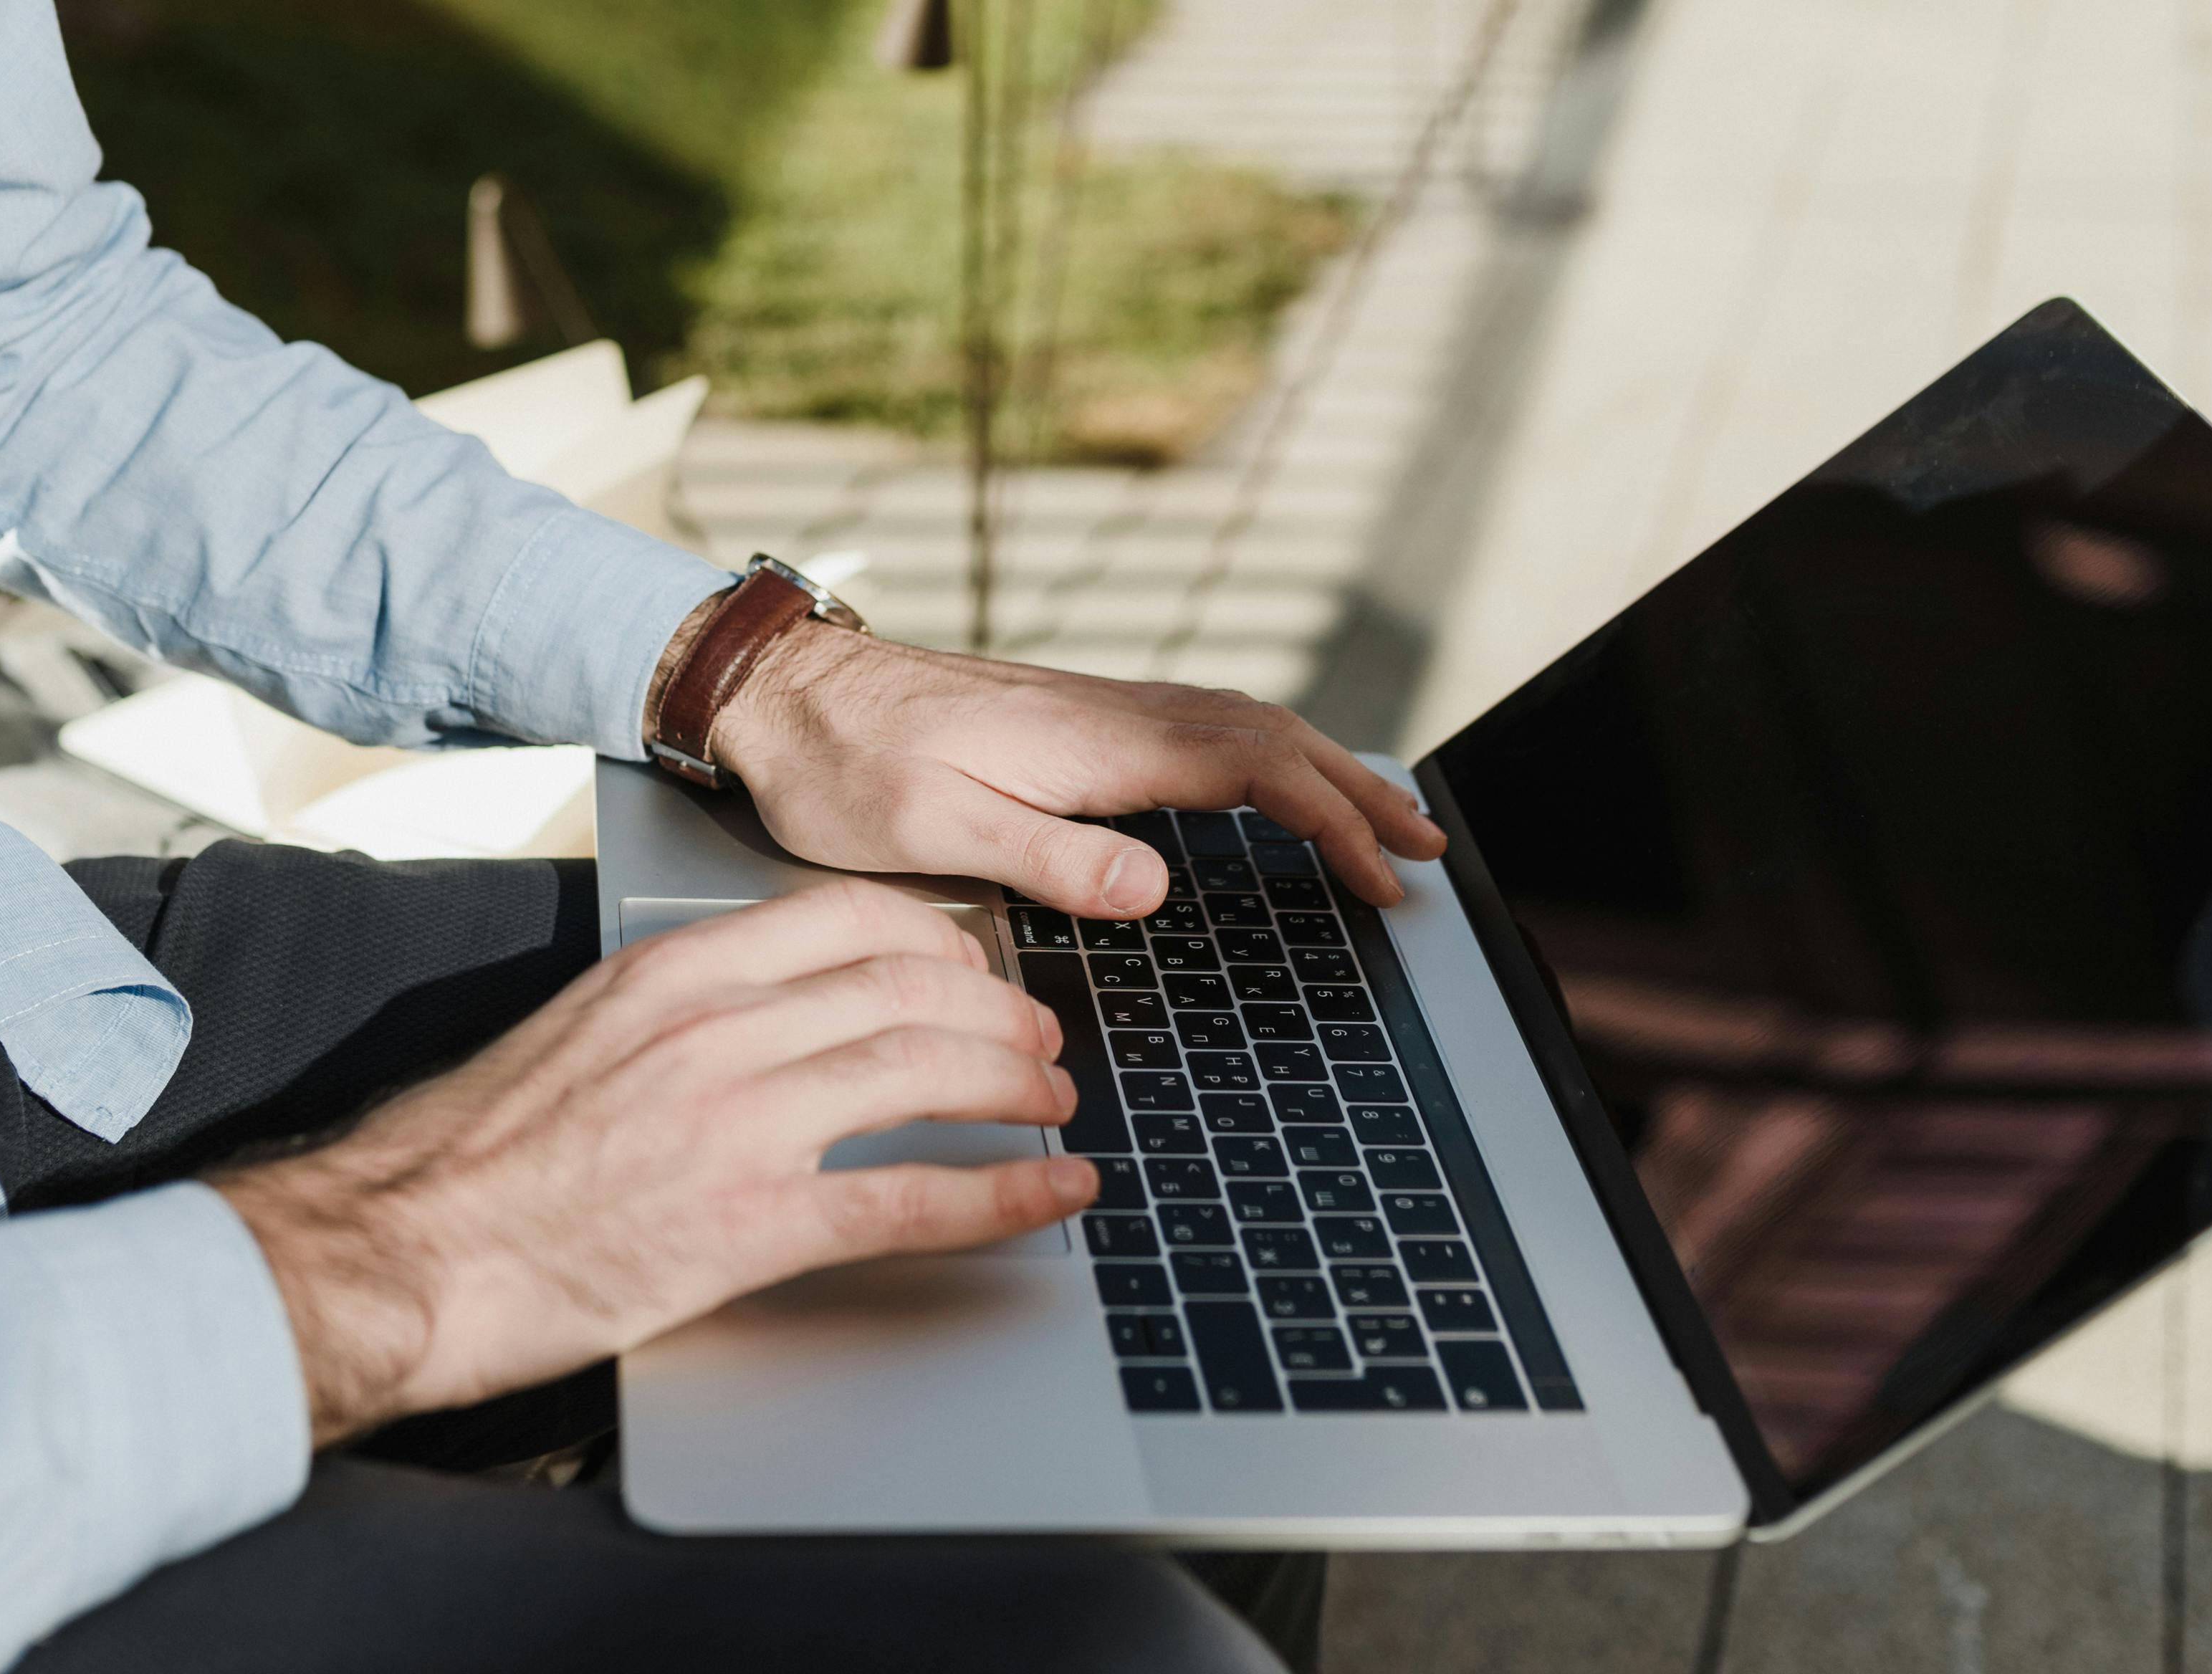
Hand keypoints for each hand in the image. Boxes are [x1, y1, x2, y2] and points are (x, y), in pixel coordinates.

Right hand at [215, 881, 1095, 1444]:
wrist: (393, 1251)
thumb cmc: (462, 1155)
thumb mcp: (570, 1033)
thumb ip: (668, 1010)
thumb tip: (750, 1011)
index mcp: (670, 975)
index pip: (845, 916)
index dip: (938, 938)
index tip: (972, 963)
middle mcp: (715, 1030)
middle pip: (906, 984)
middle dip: (997, 1006)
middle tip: (1036, 1037)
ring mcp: (737, 1124)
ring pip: (924, 1067)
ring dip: (1013, 1081)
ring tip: (1053, 1099)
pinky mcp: (747, 1226)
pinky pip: (910, 1198)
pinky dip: (1003, 1192)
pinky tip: (1054, 1191)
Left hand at [709, 623, 1445, 918]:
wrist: (784, 693)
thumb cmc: (842, 768)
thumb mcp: (928, 829)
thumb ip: (1046, 856)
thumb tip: (1156, 885)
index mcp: (1092, 742)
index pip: (1252, 769)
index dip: (1331, 823)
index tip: (1384, 879)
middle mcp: (1110, 712)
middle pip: (1273, 737)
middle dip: (1358, 792)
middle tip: (1427, 848)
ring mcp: (1096, 710)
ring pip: (1245, 724)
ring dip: (1323, 769)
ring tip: (1381, 818)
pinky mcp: (1074, 719)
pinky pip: (1203, 727)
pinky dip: (1267, 757)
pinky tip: (1273, 785)